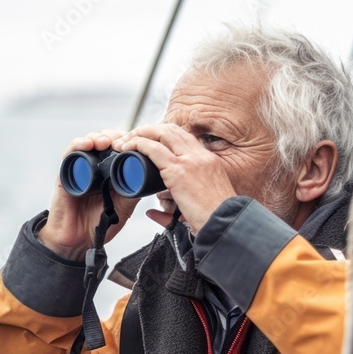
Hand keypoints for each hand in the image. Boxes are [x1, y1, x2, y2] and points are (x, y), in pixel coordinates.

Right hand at [39, 130, 139, 260]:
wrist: (79, 241)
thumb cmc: (99, 225)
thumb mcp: (123, 207)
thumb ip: (133, 192)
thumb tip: (147, 175)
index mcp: (111, 173)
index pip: (120, 148)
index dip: (128, 141)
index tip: (136, 142)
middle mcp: (96, 168)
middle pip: (106, 141)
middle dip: (115, 137)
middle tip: (122, 142)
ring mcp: (80, 168)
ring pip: (89, 142)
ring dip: (99, 137)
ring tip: (107, 142)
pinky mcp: (65, 173)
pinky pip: (71, 153)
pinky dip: (79, 144)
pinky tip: (88, 144)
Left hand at [112, 124, 236, 233]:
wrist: (226, 223)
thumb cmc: (216, 219)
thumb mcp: (202, 203)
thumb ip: (179, 204)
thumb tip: (153, 213)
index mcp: (209, 160)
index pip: (184, 137)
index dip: (164, 135)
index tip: (150, 141)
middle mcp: (200, 155)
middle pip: (171, 130)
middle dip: (149, 130)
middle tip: (134, 138)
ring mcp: (189, 160)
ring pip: (161, 133)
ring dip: (140, 133)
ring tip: (127, 141)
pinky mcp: (178, 171)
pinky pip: (153, 149)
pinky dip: (138, 144)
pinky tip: (128, 146)